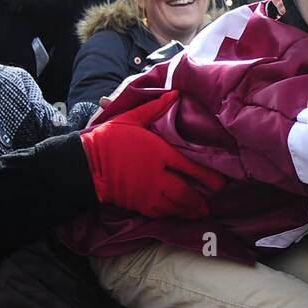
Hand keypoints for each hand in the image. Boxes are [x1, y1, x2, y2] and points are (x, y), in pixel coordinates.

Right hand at [80, 90, 225, 217]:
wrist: (86, 163)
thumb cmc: (109, 138)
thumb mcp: (132, 118)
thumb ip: (155, 108)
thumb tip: (176, 94)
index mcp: (160, 153)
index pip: (191, 168)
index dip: (209, 178)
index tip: (220, 184)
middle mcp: (158, 176)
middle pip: (187, 193)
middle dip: (200, 201)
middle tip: (209, 204)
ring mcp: (149, 193)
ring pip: (176, 206)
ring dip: (189, 209)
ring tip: (199, 212)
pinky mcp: (139, 204)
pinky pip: (162, 212)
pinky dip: (173, 214)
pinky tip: (179, 213)